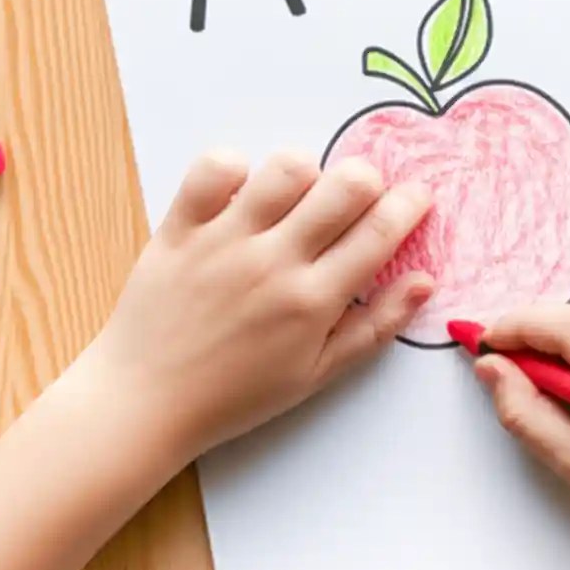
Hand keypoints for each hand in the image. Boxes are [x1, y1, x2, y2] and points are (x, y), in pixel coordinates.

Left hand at [89, 150, 433, 459]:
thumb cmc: (235, 395)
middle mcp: (273, 263)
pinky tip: (242, 192)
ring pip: (287, 167)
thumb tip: (425, 282)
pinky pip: (215, 167)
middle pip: (345, 185)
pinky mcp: (179, 228)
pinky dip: (235, 167)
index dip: (410, 204)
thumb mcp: (316, 375)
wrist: (144, 402)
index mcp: (312, 303)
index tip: (417, 196)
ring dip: (306, 172)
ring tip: (297, 197)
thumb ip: (374, 327)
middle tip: (357, 198)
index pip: (379, 233)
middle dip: (367, 180)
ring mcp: (224, 241)